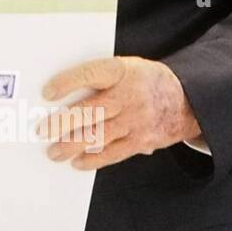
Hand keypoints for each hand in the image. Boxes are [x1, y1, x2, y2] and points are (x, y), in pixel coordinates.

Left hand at [36, 56, 200, 168]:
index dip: (68, 82)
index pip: (91, 74)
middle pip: (91, 110)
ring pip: (99, 135)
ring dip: (73, 145)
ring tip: (54, 152)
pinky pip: (114, 153)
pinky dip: (94, 160)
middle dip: (63, 122)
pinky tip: (77, 162)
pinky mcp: (143, 140)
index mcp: (122, 72)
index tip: (47, 92)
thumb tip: (61, 96)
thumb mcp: (126, 68)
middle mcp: (129, 95)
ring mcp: (137, 120)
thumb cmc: (144, 81)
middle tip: (42, 131)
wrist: (189, 99)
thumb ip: (100, 79)